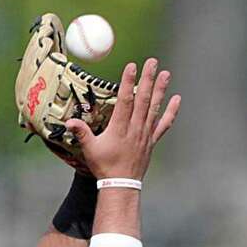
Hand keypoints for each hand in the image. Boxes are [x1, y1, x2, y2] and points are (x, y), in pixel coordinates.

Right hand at [64, 58, 180, 180]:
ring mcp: (145, 134)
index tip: (131, 67)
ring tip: (165, 73)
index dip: (128, 82)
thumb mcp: (90, 149)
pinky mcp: (151, 140)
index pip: (125, 101)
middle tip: (152, 62)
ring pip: (154, 108)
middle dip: (147, 79)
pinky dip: (171, 111)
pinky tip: (176, 99)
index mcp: (119, 128)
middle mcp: (135, 128)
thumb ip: (81, 133)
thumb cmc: (104, 167)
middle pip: (143, 99)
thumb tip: (69, 121)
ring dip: (160, 90)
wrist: (121, 184)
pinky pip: (164, 124)